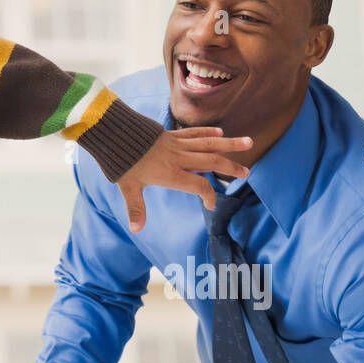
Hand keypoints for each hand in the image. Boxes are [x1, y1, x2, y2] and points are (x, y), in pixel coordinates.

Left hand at [116, 127, 251, 232]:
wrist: (114, 134)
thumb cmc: (122, 163)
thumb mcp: (128, 188)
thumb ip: (136, 209)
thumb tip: (136, 230)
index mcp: (170, 173)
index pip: (199, 185)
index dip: (209, 196)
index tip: (211, 204)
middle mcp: (178, 158)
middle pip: (211, 161)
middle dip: (231, 167)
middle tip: (247, 173)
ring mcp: (176, 144)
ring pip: (208, 143)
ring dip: (229, 144)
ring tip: (249, 142)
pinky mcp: (171, 134)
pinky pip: (193, 133)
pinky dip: (207, 132)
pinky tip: (220, 132)